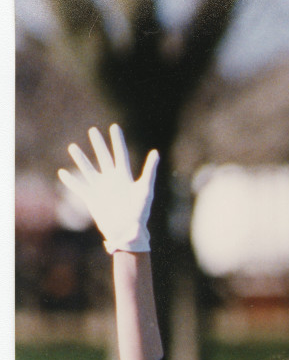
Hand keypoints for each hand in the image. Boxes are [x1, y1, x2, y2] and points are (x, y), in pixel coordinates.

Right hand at [58, 125, 158, 253]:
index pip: (120, 154)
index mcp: (124, 177)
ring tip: (72, 147)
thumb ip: (149, 171)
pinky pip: (79, 188)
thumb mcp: (145, 190)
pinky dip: (70, 181)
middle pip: (103, 158)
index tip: (114, 127)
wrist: (128, 232)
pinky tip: (62, 173)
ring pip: (88, 169)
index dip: (117, 140)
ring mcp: (101, 189)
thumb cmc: (140, 213)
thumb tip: (156, 152)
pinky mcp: (92, 199)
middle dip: (98, 144)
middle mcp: (112, 180)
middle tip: (93, 130)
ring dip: (80, 159)